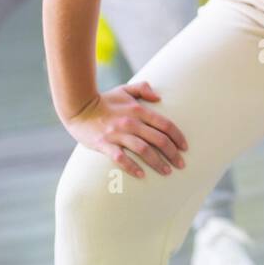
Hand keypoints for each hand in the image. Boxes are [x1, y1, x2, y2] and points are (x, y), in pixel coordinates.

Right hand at [63, 81, 187, 179]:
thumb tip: (159, 97)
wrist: (78, 107)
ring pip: (144, 150)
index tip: (185, 148)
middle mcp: (131, 122)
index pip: (165, 124)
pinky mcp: (104, 144)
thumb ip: (143, 89)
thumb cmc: (104, 100)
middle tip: (181, 165)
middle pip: (159, 139)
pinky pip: (121, 158)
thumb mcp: (124, 89)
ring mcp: (117, 133)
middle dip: (173, 153)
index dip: (178, 137)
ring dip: (157, 162)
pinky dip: (132, 167)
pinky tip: (141, 175)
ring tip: (167, 172)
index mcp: (138, 109)